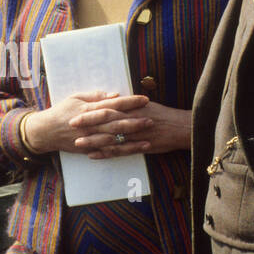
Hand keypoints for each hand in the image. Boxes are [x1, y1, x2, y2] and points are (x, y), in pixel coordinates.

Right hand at [24, 91, 150, 155]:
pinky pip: (107, 151)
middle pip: (116, 122)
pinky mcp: (89, 148)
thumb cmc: (61, 111)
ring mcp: (90, 138)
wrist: (45, 131)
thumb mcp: (75, 97)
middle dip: (135, 121)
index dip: (130, 101)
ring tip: (148, 137)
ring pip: (114, 139)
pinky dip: (121, 151)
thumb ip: (95, 96)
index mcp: (89, 109)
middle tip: (152, 119)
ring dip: (131, 139)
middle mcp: (91, 124)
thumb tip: (114, 94)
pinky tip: (134, 150)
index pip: (113, 104)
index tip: (144, 99)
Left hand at [71, 98, 191, 158]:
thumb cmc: (163, 115)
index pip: (108, 107)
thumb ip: (128, 104)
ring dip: (93, 140)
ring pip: (111, 137)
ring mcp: (136, 134)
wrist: (181, 127)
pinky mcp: (140, 146)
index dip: (91, 110)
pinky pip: (120, 151)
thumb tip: (114, 99)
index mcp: (132, 108)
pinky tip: (94, 155)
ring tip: (78, 143)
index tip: (76, 111)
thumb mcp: (145, 105)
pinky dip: (106, 153)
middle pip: (106, 120)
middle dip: (87, 123)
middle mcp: (132, 119)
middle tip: (71, 125)